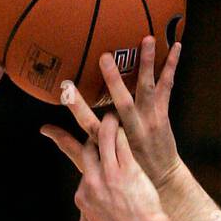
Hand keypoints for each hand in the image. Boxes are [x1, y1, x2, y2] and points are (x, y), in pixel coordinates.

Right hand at [42, 37, 182, 185]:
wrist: (163, 180)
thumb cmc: (126, 170)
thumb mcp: (96, 162)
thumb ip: (69, 144)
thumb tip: (44, 129)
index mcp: (112, 140)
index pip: (91, 123)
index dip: (78, 107)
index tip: (65, 90)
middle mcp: (132, 129)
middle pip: (122, 103)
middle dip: (114, 81)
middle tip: (104, 57)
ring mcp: (149, 120)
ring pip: (147, 90)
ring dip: (147, 63)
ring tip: (147, 39)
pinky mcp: (163, 114)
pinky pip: (167, 87)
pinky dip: (171, 66)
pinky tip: (177, 46)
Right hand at [60, 110, 169, 220]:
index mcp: (83, 198)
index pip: (84, 172)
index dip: (91, 163)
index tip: (96, 157)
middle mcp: (91, 183)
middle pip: (88, 152)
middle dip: (92, 139)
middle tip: (99, 128)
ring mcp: (108, 174)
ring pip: (102, 140)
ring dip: (105, 125)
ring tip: (110, 116)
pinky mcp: (127, 169)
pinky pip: (119, 142)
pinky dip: (118, 130)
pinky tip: (122, 123)